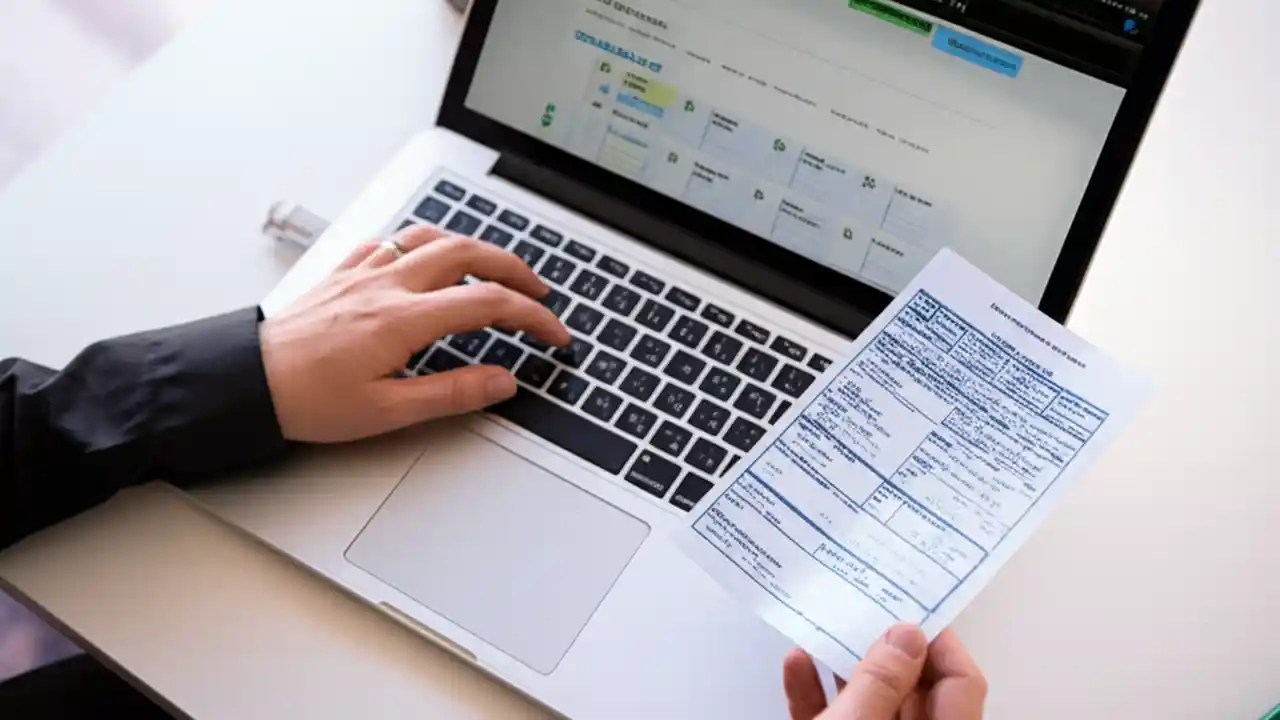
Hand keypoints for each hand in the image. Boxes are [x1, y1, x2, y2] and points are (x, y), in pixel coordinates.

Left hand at [260, 226, 569, 441]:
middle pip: (468, 253)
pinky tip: (425, 259)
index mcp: (403, 319)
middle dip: (514, 268)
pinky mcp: (343, 273)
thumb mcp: (387, 411)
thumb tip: (502, 381)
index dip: (532, 317)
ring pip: (431, 237)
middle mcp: (387, 285)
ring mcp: (364, 272)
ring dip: (472, 247)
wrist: (245, 381)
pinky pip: (391, 241)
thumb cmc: (306, 400)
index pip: (488, 305)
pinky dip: (422, 244)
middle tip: (538, 291)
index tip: (553, 333)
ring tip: (494, 267)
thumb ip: (451, 393)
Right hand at [783, 625, 985, 719]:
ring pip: (871, 703)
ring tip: (826, 630)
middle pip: (915, 689)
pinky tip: (798, 665)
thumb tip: (907, 634)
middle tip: (865, 611)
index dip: (938, 641)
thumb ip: (881, 681)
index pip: (963, 682)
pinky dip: (817, 695)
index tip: (907, 609)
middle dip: (885, 650)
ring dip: (845, 669)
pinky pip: (835, 719)